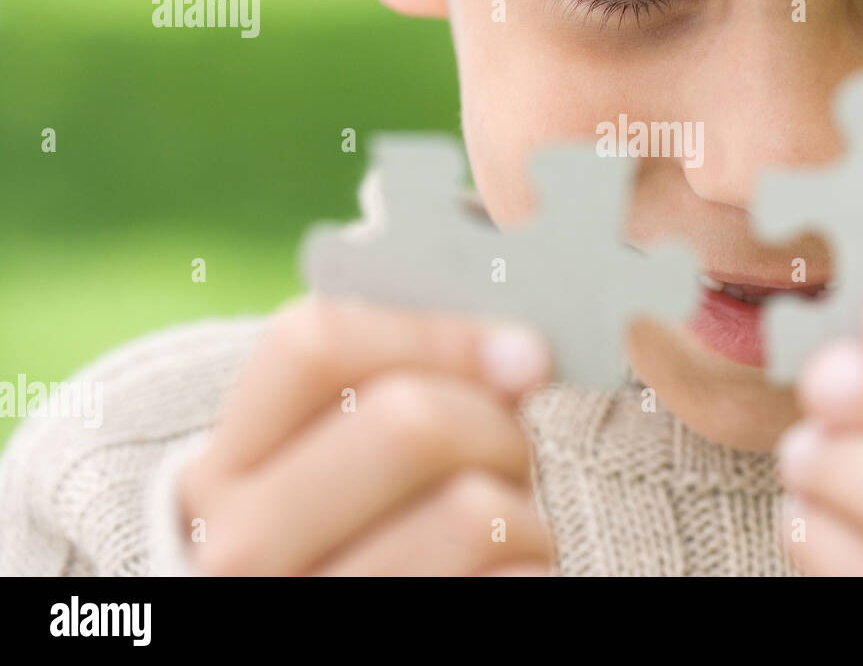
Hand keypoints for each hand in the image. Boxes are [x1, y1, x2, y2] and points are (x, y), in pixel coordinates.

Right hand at [177, 298, 553, 574]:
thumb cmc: (358, 548)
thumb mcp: (331, 475)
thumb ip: (395, 400)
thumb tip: (520, 356)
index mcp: (224, 474)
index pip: (312, 347)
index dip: (434, 336)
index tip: (512, 358)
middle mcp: (243, 549)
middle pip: (410, 421)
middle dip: (497, 430)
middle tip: (513, 464)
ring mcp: (312, 610)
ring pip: (473, 511)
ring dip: (524, 515)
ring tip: (510, 533)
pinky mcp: (385, 651)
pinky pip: (510, 580)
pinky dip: (531, 569)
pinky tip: (507, 576)